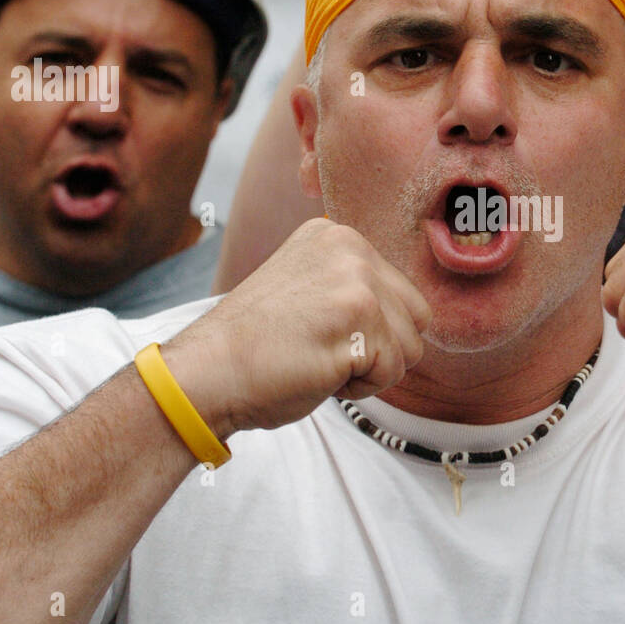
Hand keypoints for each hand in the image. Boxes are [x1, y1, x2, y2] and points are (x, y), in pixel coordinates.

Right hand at [165, 218, 431, 435]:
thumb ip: (353, 287)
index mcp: (337, 236)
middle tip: (321, 349)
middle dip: (379, 349)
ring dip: (370, 370)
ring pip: (411, 348)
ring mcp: (356, 278)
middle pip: (416, 319)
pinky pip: (393, 371)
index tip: (316, 330)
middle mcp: (350, 247)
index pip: (401, 295)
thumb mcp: (309, 291)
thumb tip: (415, 314)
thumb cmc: (256, 348)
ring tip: (319, 358)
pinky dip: (361, 387)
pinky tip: (319, 372)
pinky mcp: (358, 316)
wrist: (208, 372)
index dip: (367, 331)